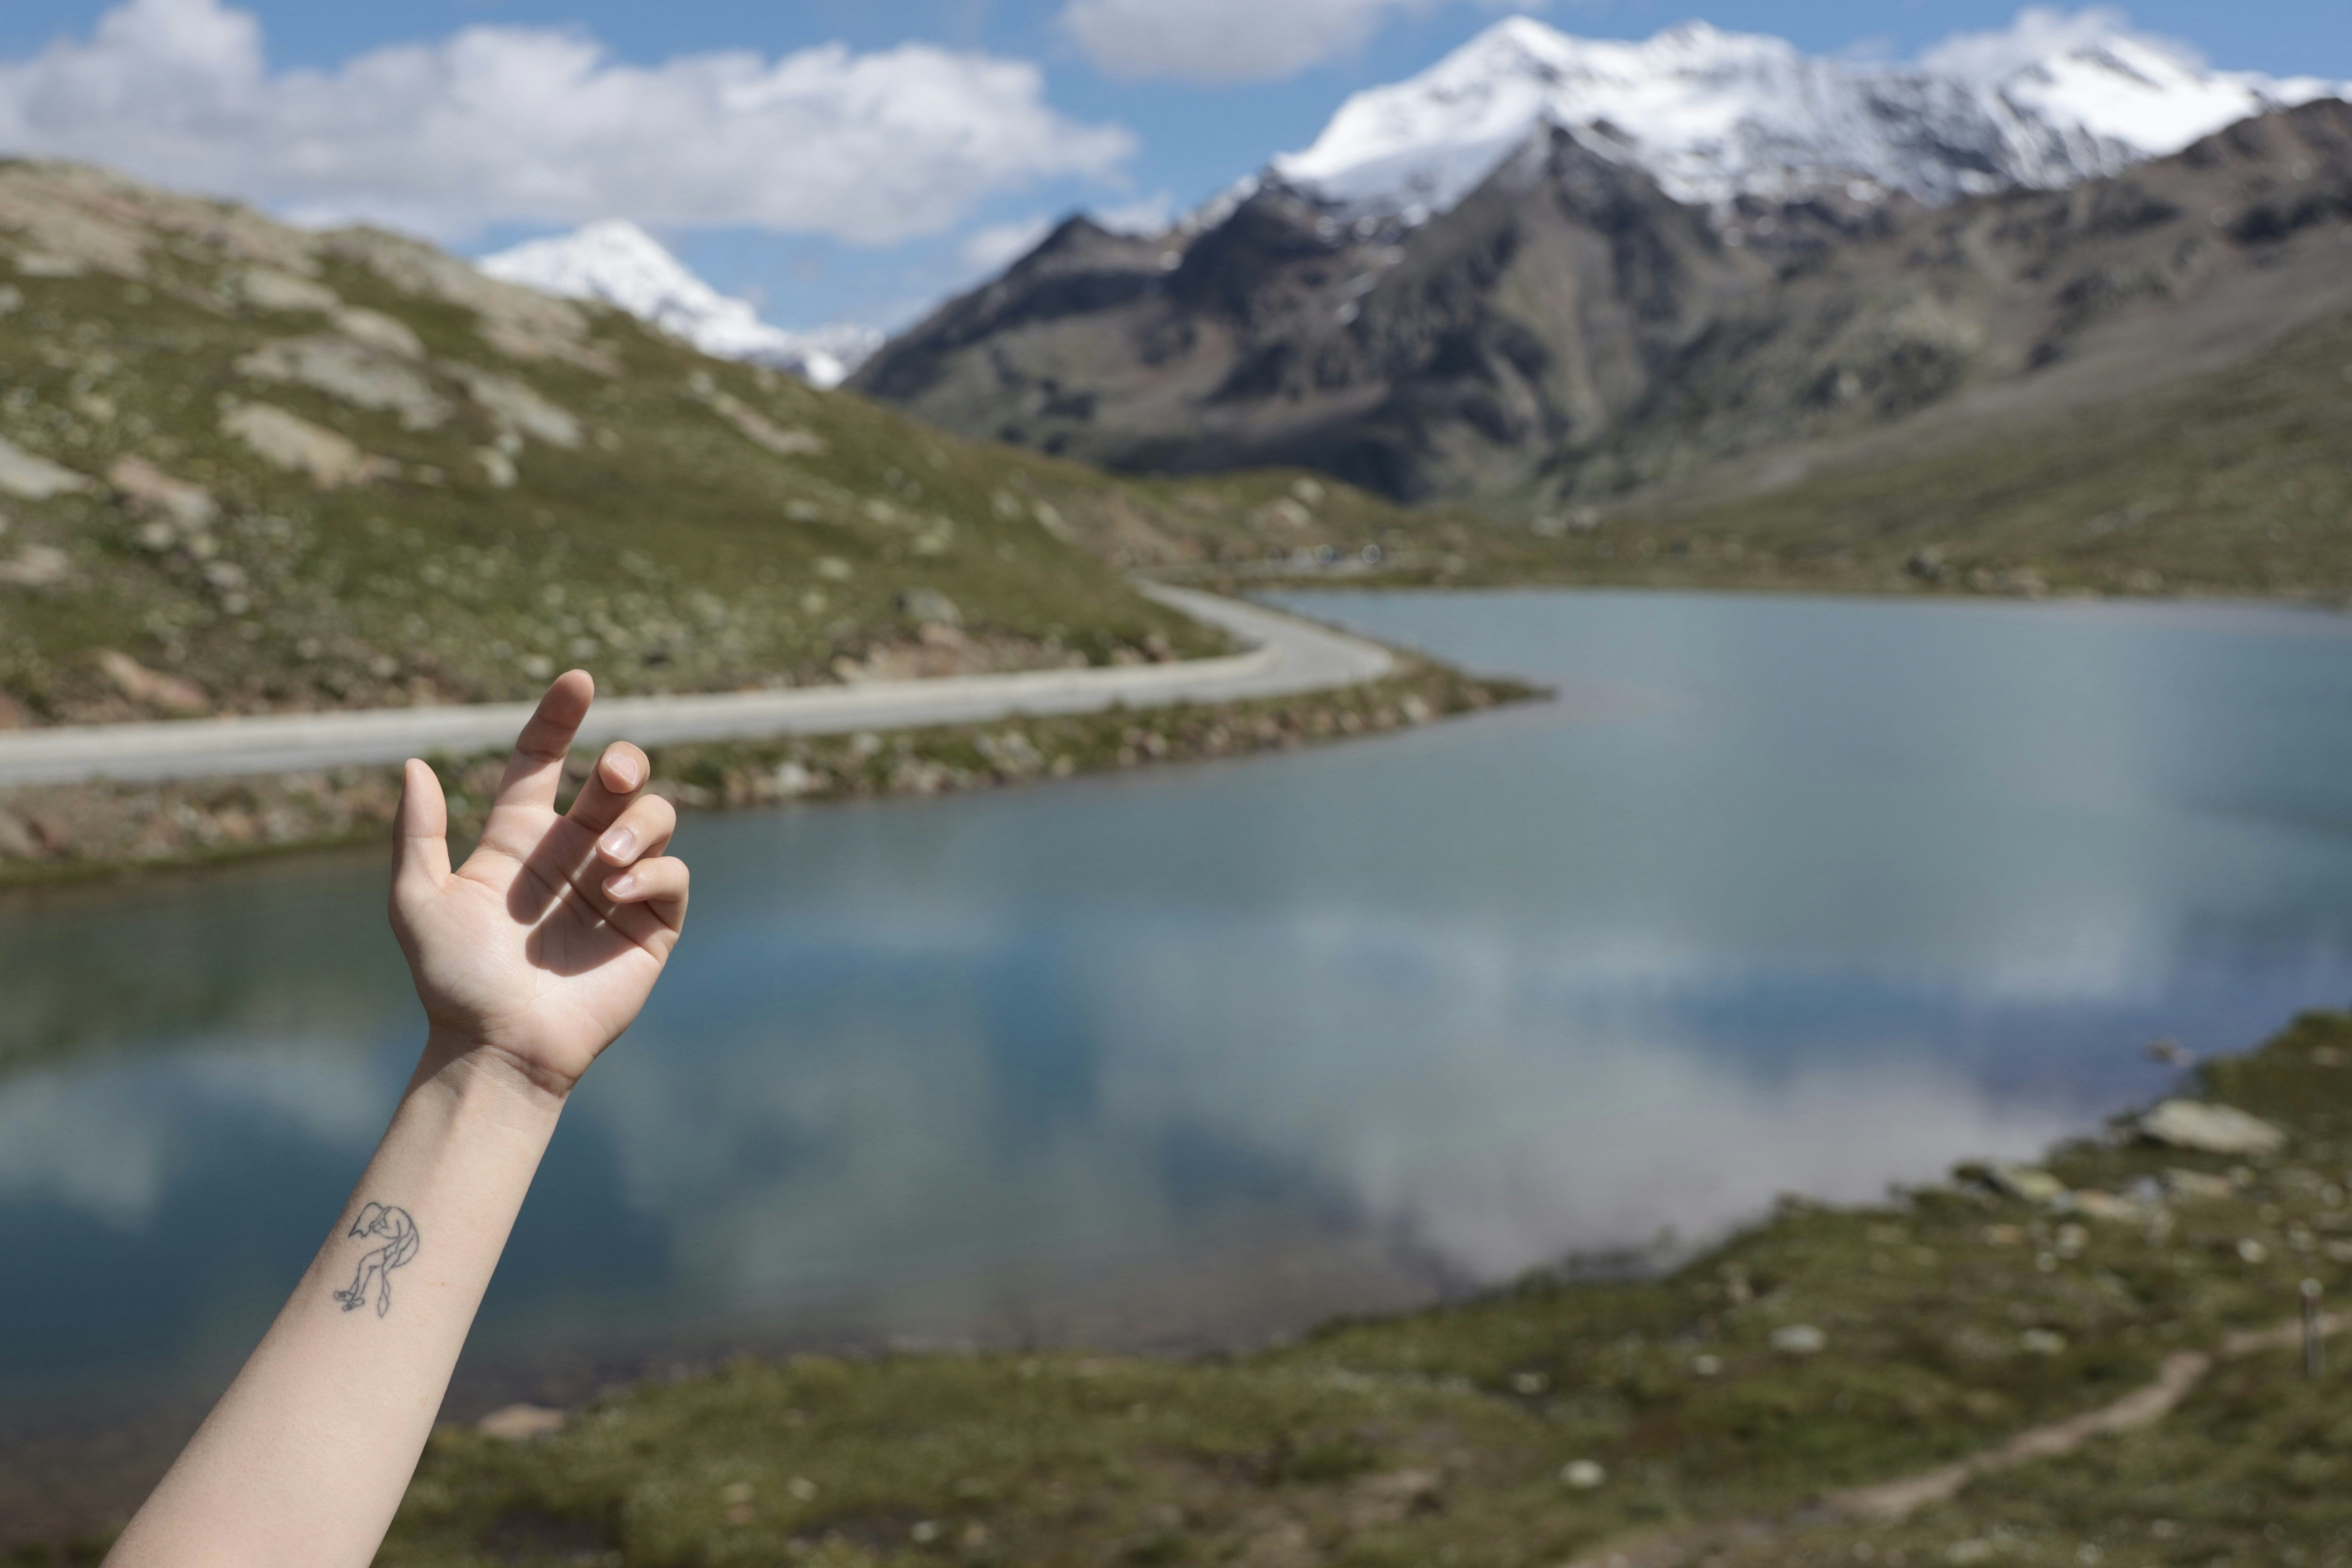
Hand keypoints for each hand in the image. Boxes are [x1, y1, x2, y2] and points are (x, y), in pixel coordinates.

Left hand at [389, 671, 688, 1098]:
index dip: (561, 717)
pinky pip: (673, 876)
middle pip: (616, 782)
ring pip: (654, 819)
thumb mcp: (418, 901)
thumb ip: (418, 834)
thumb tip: (413, 763)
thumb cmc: (454, 981)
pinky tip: (616, 892)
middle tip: (613, 774)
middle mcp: (575, 854)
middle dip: (624, 762)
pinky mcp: (651, 924)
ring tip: (608, 861)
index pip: (544, 760)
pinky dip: (653, 872)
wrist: (500, 1048)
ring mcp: (618, 888)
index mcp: (521, 839)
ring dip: (639, 824)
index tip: (578, 681)